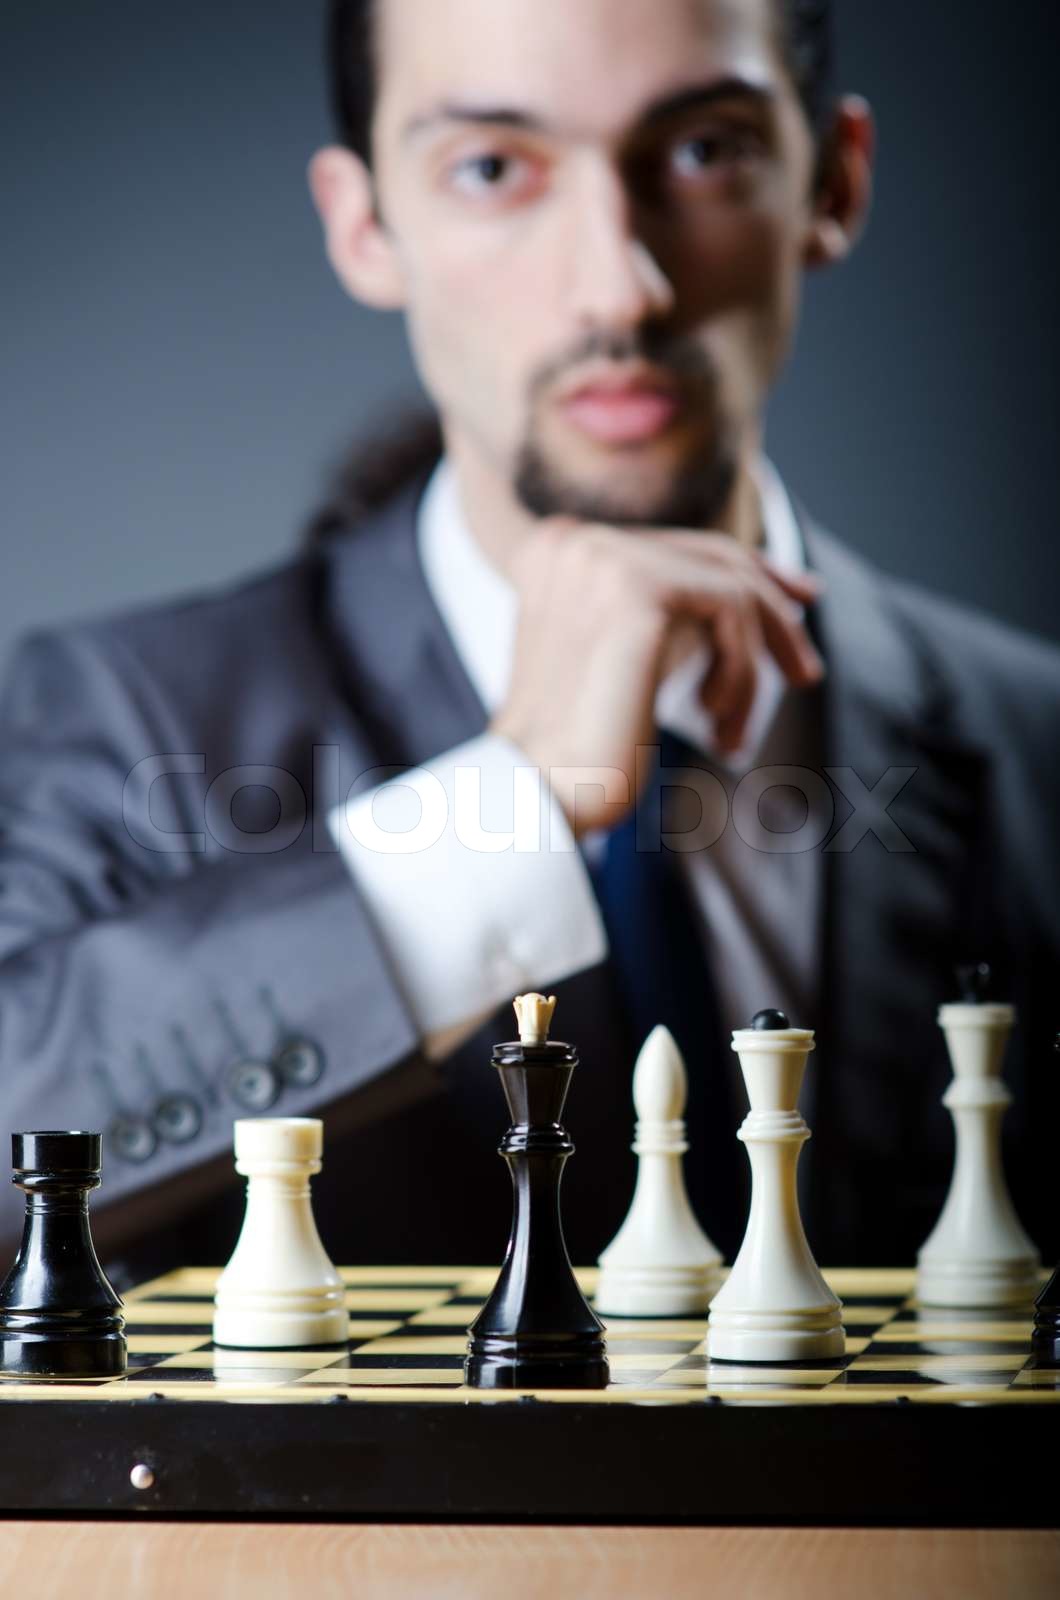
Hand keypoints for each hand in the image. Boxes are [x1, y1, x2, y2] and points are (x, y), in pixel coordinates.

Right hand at [490, 518, 823, 836]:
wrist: (539, 792)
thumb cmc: (576, 748)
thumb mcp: (616, 659)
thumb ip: (657, 614)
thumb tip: (741, 590)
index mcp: (558, 548)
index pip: (675, 545)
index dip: (745, 572)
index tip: (793, 604)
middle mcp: (576, 538)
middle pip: (711, 555)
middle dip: (773, 607)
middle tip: (805, 665)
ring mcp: (604, 555)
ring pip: (731, 586)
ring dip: (752, 664)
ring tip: (734, 728)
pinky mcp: (637, 585)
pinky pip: (732, 610)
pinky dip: (740, 672)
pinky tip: (718, 721)